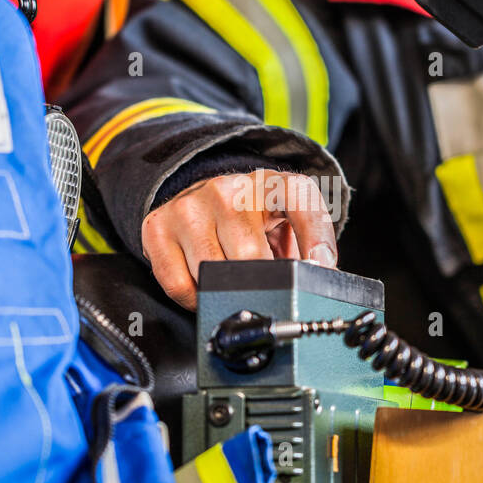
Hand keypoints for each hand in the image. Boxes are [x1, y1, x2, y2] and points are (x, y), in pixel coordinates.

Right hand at [141, 169, 337, 309]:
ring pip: (213, 273)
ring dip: (225, 292)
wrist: (201, 197)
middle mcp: (229, 189)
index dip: (316, 238)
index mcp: (272, 183)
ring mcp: (191, 206)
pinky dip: (194, 298)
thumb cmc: (253, 219)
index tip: (321, 267)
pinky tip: (204, 286)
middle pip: (252, 257)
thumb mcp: (288, 221)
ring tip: (233, 282)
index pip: (301, 203)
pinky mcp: (159, 227)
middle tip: (265, 290)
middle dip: (263, 284)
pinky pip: (179, 284)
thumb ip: (310, 248)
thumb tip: (323, 279)